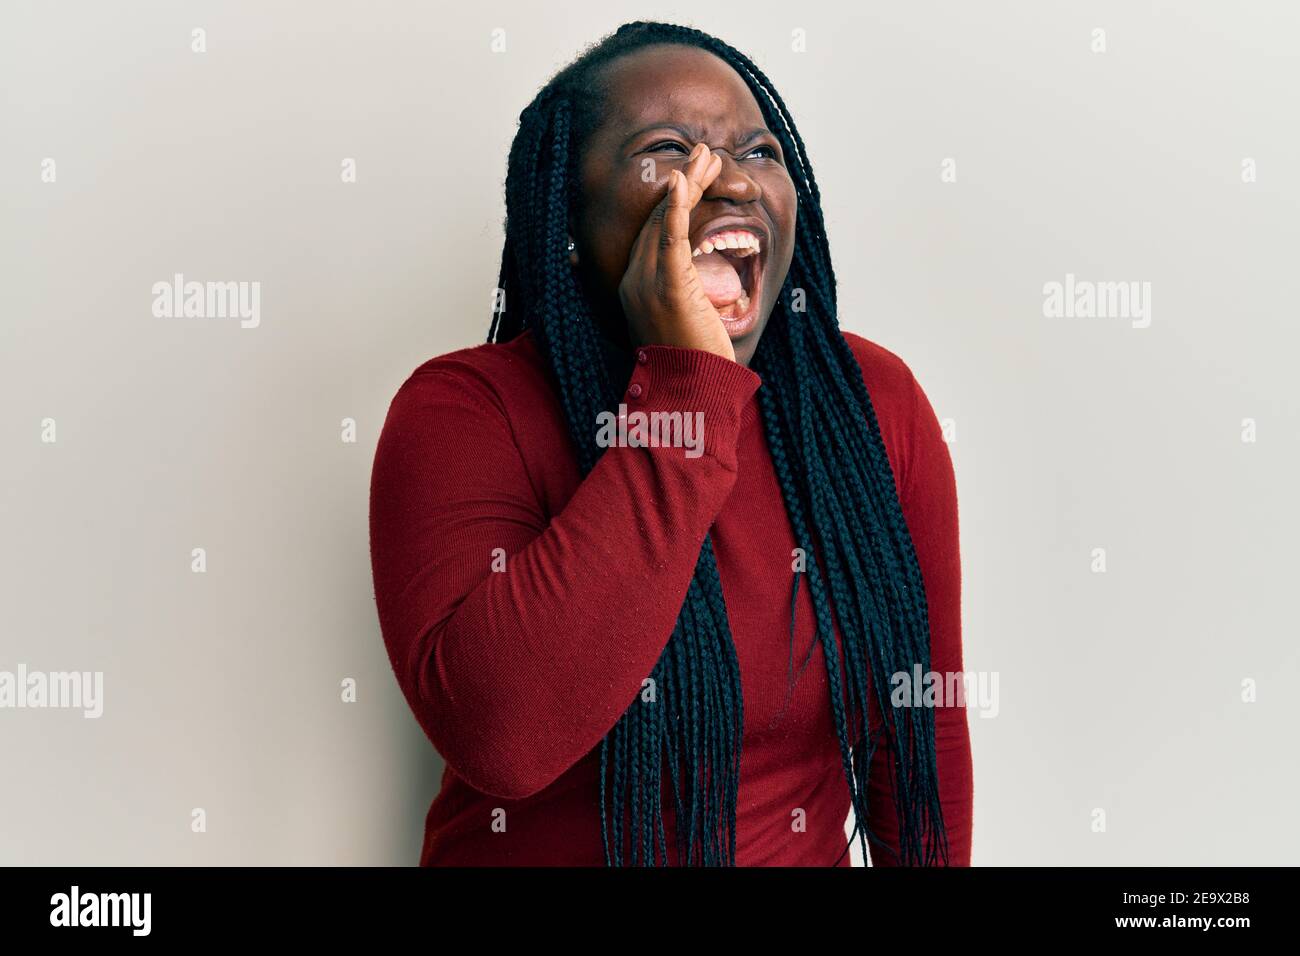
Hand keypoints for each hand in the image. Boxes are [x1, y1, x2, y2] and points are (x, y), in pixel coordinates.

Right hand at [617, 143, 734, 362]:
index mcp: (634, 288)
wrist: (688, 392)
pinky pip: (670, 237)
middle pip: (659, 219)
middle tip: (704, 154)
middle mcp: (634, 280)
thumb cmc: (690, 365)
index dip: (674, 203)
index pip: (654, 233)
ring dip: (688, 183)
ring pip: (667, 220)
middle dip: (684, 184)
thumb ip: (684, 301)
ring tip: (706, 155)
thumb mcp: (681, 325)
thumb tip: (696, 295)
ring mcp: (649, 282)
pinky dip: (678, 206)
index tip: (692, 179)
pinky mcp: (669, 286)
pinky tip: (684, 180)